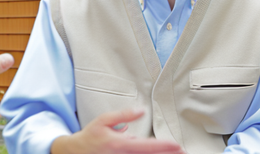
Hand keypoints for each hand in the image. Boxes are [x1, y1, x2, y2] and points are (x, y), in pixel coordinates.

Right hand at [50, 109, 184, 153]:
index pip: (147, 145)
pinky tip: (158, 153)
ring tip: (175, 153)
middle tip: (183, 152)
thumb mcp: (103, 120)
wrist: (76, 152)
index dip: (164, 146)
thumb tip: (141, 111)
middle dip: (167, 153)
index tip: (177, 146)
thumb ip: (123, 115)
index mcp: (120, 144)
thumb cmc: (90, 136)